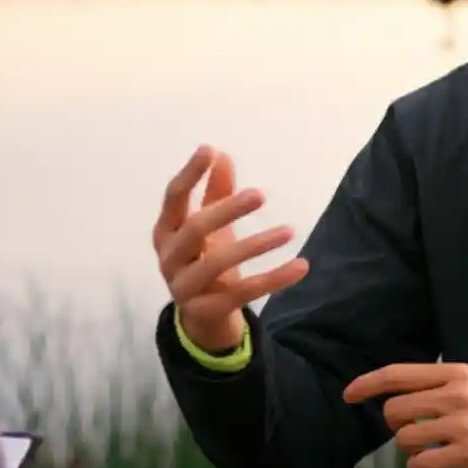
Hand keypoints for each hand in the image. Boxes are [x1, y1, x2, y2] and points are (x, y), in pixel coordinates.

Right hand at [152, 145, 308, 351]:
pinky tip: (301, 265)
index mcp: (166, 232)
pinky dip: (275, 278)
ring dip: (256, 244)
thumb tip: (222, 155)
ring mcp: (184, 286)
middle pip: (195, 228)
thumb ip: (215, 194)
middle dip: (227, 209)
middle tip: (260, 194)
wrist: (203, 316)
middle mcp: (169, 258)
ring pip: (218, 263)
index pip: (173, 198)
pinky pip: (244, 292)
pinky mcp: (207, 309)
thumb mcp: (211, 228)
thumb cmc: (205, 260)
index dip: (189, 174)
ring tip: (289, 231)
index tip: (208, 150)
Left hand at [342, 363, 467, 467]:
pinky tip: (436, 462)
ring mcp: (461, 424)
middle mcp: (456, 394)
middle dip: (395, 423)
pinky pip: (421, 462)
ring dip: (410, 446)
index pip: (399, 374)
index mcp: (457, 373)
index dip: (368, 383)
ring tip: (430, 447)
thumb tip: (400, 397)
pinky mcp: (467, 453)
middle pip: (395, 409)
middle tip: (413, 429)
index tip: (349, 393)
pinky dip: (421, 465)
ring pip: (404, 437)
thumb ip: (441, 387)